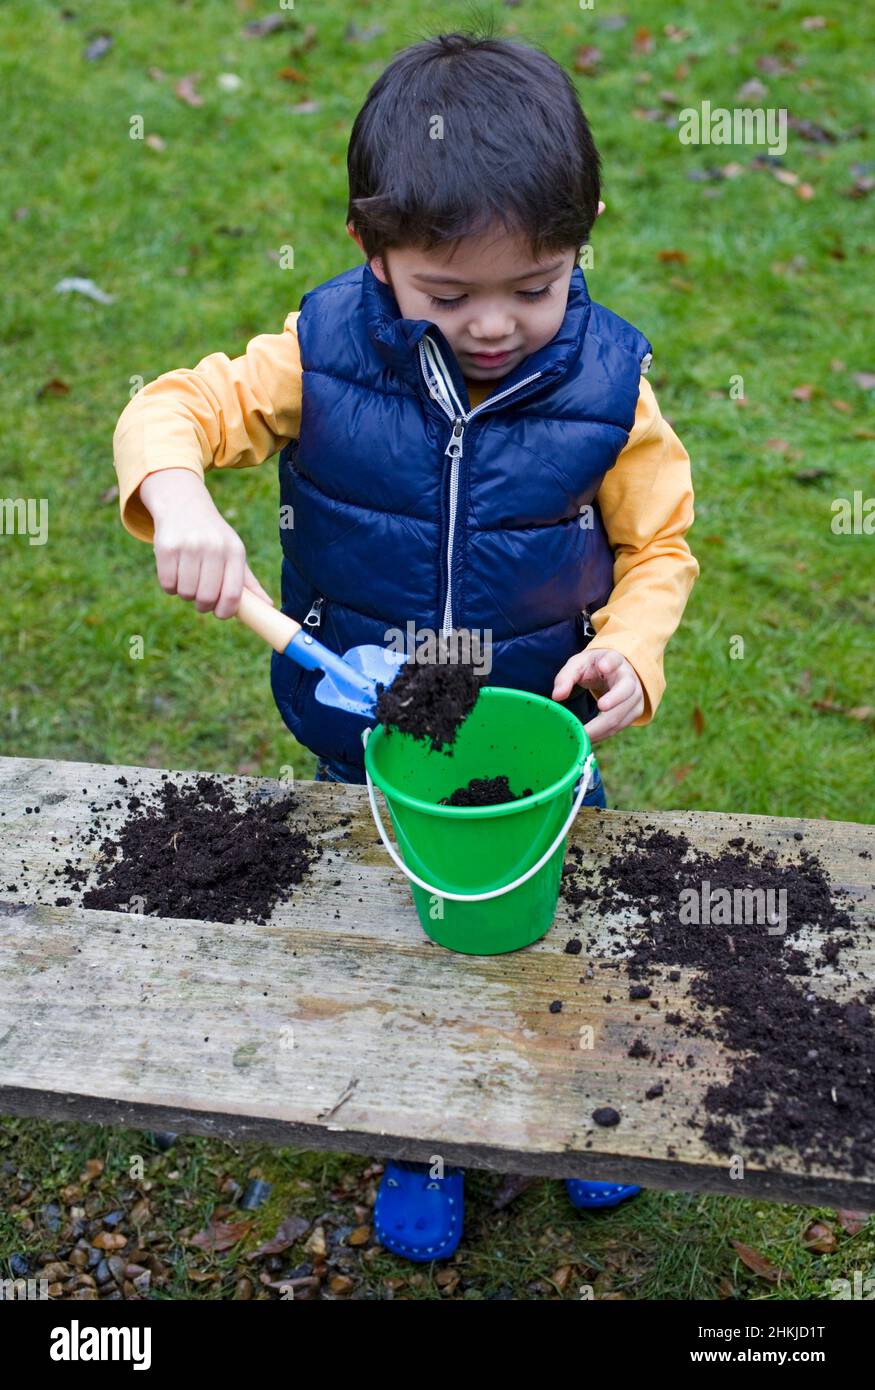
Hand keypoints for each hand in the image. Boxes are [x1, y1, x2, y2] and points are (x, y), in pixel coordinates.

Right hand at [139, 468, 273, 618]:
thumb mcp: (234, 552)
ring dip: (185, 594)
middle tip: (201, 599)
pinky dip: (170, 587)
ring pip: (186, 593)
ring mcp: (190, 546)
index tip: (220, 613)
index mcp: (235, 551)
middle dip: (203, 606)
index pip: (233, 594)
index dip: (225, 612)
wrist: (183, 504)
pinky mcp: (167, 547)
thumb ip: (249, 581)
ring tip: (188, 580)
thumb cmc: (214, 537)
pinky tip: (175, 573)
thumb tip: (268, 606)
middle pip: (207, 597)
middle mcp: (214, 547)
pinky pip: (168, 584)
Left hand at [551, 647, 643, 743]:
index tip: (602, 667)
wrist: (614, 672)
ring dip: (600, 729)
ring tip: (580, 737)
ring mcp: (635, 697)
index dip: (610, 663)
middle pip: (624, 691)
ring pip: (621, 715)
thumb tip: (557, 696)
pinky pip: (618, 727)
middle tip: (590, 719)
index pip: (614, 659)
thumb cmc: (593, 668)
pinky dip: (602, 734)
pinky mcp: (634, 713)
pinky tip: (586, 739)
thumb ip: (566, 678)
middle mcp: (630, 678)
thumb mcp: (578, 665)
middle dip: (609, 705)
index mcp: (615, 660)